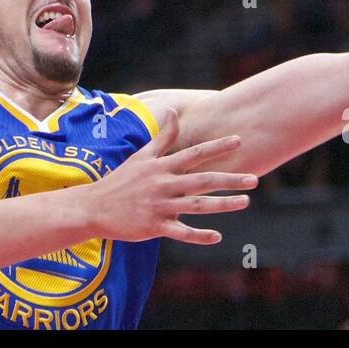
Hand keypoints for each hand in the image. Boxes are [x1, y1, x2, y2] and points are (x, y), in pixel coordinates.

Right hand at [83, 109, 256, 244]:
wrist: (95, 207)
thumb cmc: (121, 180)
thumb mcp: (141, 155)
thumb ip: (162, 136)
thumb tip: (174, 111)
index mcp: (162, 166)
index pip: (194, 153)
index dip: (217, 147)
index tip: (239, 140)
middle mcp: (163, 184)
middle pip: (202, 180)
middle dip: (230, 179)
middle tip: (254, 179)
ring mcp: (160, 206)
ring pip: (196, 205)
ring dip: (223, 205)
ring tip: (245, 202)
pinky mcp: (154, 226)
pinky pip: (180, 232)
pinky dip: (198, 235)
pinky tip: (217, 236)